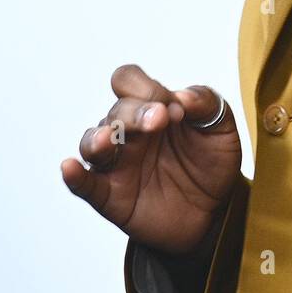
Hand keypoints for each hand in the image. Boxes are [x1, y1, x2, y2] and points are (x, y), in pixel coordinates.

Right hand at [63, 64, 242, 255]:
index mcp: (151, 107)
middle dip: (135, 112)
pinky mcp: (110, 196)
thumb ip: (206, 104)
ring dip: (98, 138)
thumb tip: (183, 96)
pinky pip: (85, 184)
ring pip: (92, 142)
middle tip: (160, 119)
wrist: (214, 211)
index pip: (128, 81)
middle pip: (116, 111)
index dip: (146, 88)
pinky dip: (74, 176)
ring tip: (108, 139)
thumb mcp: (221, 129)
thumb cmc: (211, 163)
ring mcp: (117, 163)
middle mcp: (128, 131)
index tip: (177, 108)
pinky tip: (69, 168)